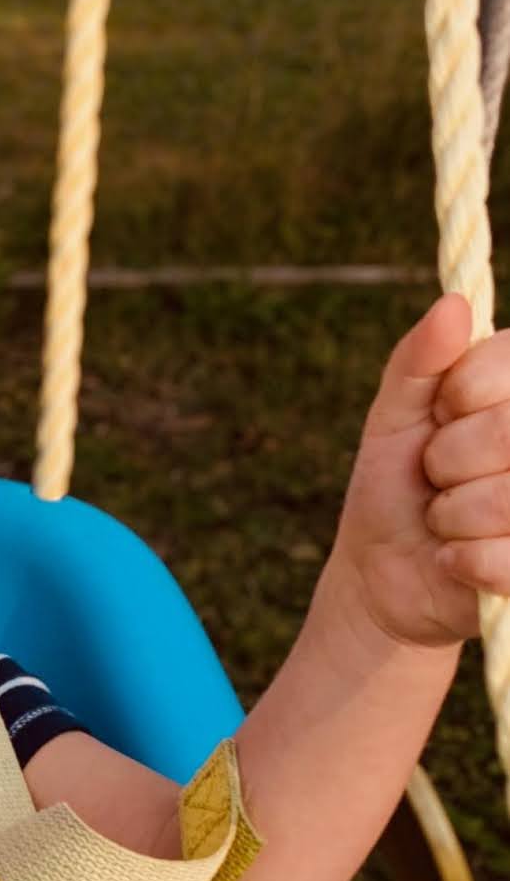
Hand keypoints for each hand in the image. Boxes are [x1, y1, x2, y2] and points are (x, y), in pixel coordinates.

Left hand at [329, 292, 509, 648]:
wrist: (383, 574)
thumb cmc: (395, 485)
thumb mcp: (394, 417)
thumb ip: (418, 361)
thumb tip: (451, 306)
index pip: (505, 363)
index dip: (456, 396)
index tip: (439, 417)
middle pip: (506, 431)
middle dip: (447, 460)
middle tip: (438, 476)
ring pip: (506, 497)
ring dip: (452, 515)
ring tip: (446, 518)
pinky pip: (507, 559)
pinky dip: (461, 560)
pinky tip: (456, 559)